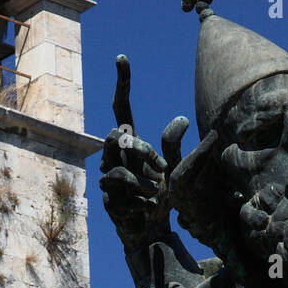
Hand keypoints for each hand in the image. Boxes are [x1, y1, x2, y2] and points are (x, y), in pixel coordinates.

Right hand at [99, 55, 187, 247]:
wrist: (150, 229)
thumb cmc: (161, 196)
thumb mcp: (174, 171)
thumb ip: (173, 146)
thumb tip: (182, 118)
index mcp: (131, 142)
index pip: (122, 107)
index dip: (123, 83)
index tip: (122, 58)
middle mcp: (115, 154)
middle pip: (117, 136)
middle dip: (140, 150)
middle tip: (163, 169)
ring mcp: (107, 174)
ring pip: (117, 168)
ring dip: (143, 183)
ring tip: (158, 195)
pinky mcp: (106, 196)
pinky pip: (119, 191)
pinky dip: (140, 200)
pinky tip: (149, 208)